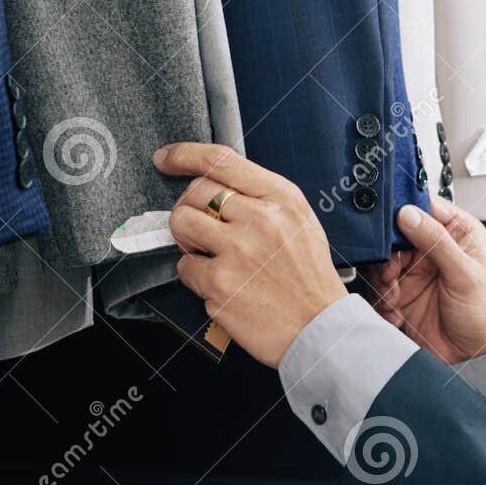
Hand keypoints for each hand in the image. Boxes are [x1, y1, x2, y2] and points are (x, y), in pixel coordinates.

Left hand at [155, 143, 348, 367]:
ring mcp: (237, 251)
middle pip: (194, 192)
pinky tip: (224, 285)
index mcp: (281, 198)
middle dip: (190, 209)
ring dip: (188, 240)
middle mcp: (259, 218)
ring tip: (213, 257)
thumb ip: (263, 200)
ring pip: (181, 223)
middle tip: (205, 232)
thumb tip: (216, 187)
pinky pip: (184, 267)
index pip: (220, 160)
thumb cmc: (309, 278)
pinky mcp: (219, 283)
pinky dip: (197, 277)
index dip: (184, 155)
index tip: (166, 159)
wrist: (320, 329)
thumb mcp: (300, 223)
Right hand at [361, 196, 485, 363]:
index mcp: (457, 232)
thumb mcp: (465, 275)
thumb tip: (409, 214)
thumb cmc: (482, 314)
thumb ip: (437, 242)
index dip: (406, 209)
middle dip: (388, 252)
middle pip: (396, 232)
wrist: (470, 356)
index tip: (392, 223)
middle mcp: (433, 246)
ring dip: (384, 278)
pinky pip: (377, 285)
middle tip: (391, 270)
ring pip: (382, 258)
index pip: (426, 206)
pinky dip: (382, 298)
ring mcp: (413, 268)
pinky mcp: (399, 289)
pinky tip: (396, 310)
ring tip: (395, 295)